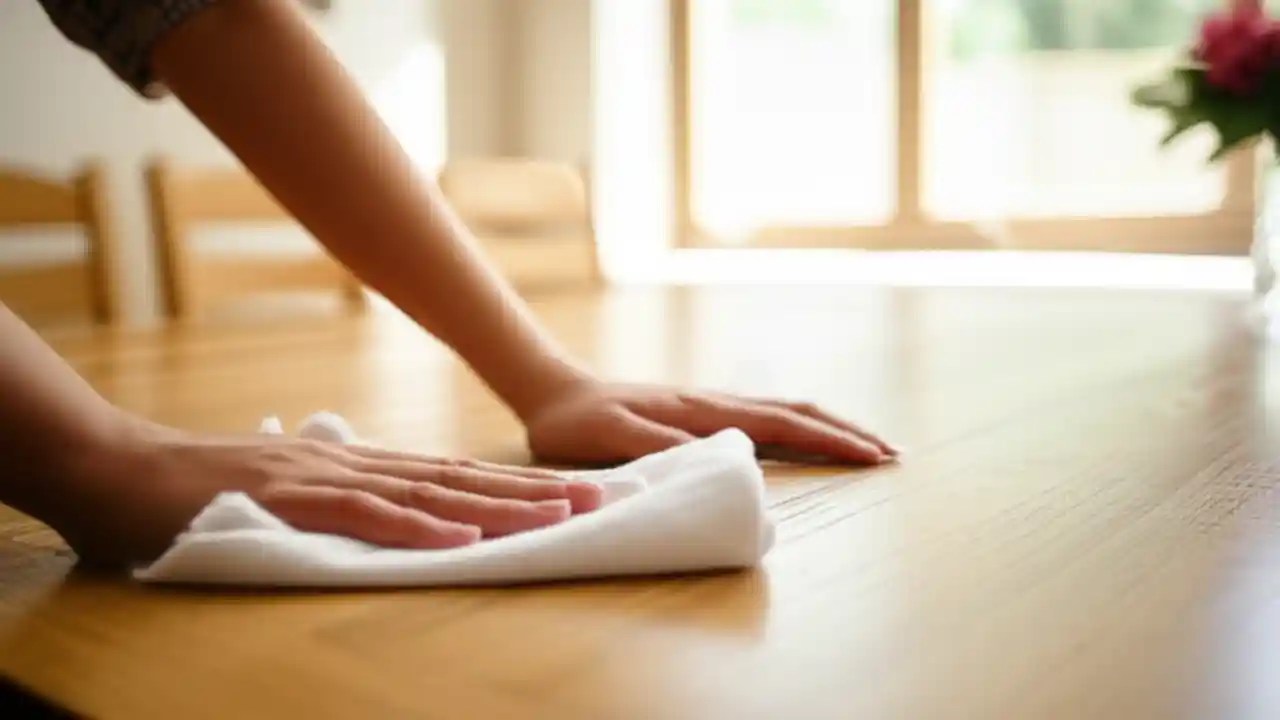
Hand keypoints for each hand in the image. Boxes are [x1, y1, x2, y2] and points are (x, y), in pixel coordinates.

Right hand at [58, 420, 602, 565]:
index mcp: (360, 469)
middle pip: (461, 479)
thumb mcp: (289, 493)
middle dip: (533, 490)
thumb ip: (339, 498)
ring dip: (499, 504)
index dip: (516, 485)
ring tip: (558, 515)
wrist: (122, 471)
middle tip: (597, 499)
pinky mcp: (291, 502)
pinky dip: (419, 525)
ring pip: (431, 492)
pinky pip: (366, 514)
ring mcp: (326, 481)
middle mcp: (357, 467)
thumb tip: (384, 508)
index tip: (570, 495)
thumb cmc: (204, 490)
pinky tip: (464, 534)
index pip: (454, 477)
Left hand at [522, 379, 899, 465]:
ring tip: (865, 447)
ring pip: (783, 412)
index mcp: (702, 411)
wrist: (553, 389)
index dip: (829, 441)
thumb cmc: (576, 420)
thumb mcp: (609, 437)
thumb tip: (720, 462)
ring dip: (828, 429)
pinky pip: (762, 419)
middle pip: (796, 411)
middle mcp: (714, 403)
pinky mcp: (699, 413)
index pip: (780, 424)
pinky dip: (797, 430)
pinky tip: (806, 442)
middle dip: (846, 432)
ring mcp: (710, 406)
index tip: (872, 456)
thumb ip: (658, 448)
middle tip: (891, 454)